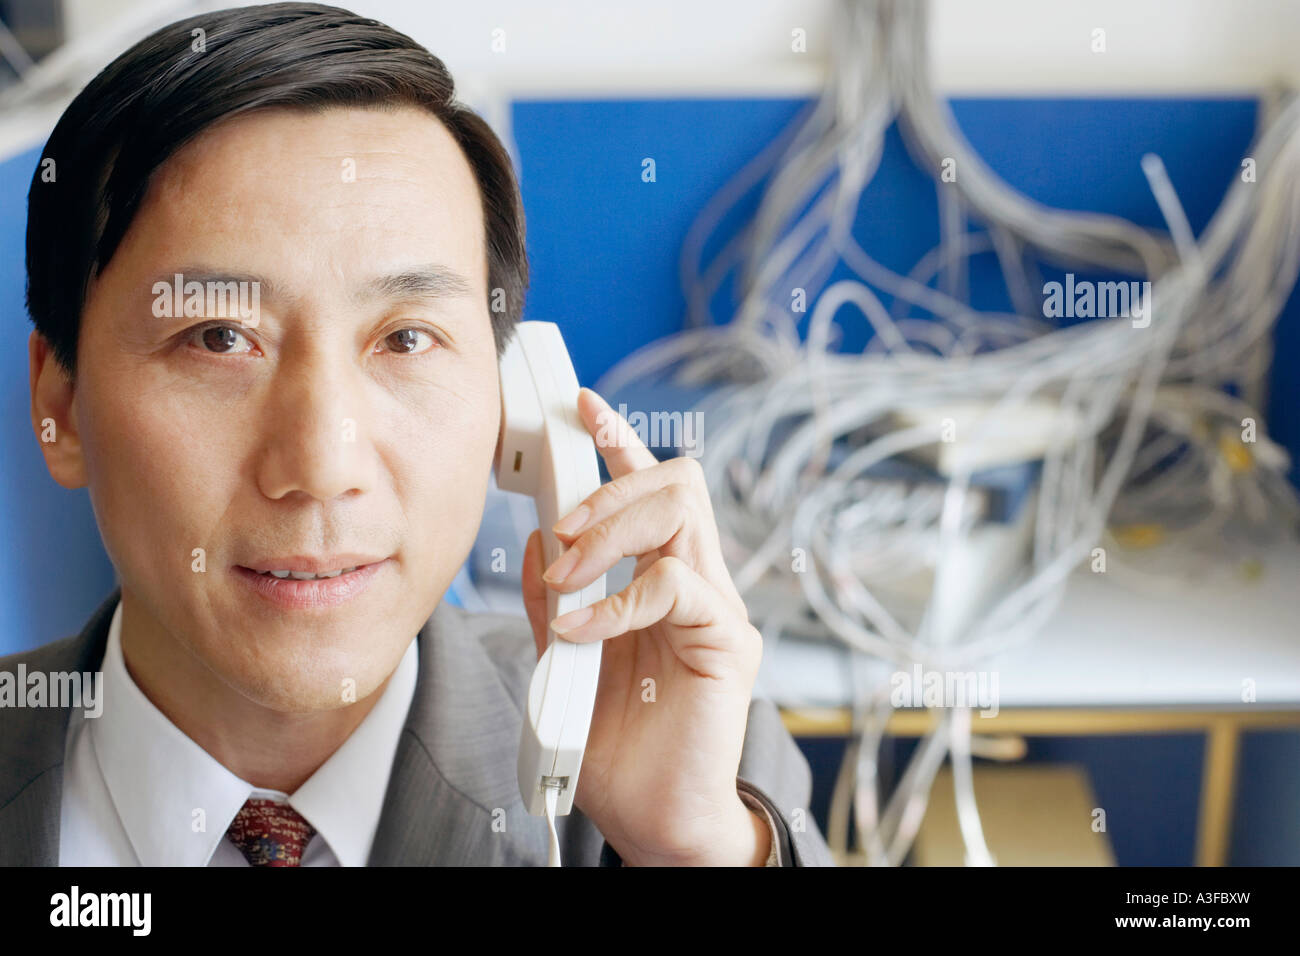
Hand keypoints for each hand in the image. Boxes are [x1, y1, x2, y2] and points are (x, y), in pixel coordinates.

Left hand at [520, 387, 768, 865]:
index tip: (584, 408)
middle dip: (609, 489)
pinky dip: (617, 599)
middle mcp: (696, 584)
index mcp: (660, 581)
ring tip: (568, 574)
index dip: (620, 442)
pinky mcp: (727, 642)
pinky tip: (582, 628)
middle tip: (561, 530)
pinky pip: (675, 585)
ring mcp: (717, 609)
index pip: (649, 491)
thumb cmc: (617, 744)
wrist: (655, 819)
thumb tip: (536, 539)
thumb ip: (555, 598)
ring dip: (612, 530)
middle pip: (676, 482)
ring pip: (682, 512)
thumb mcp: (565, 658)